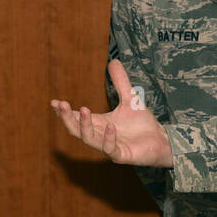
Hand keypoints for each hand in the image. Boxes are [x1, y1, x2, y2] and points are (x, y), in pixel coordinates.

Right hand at [50, 59, 171, 166]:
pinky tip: (110, 126)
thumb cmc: (142, 123)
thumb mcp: (130, 99)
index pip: (76, 118)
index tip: (54, 102)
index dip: (64, 112)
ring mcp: (110, 147)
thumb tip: (113, 61)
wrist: (161, 140)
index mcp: (99, 124)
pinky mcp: (122, 155)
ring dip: (85, 126)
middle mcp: (100, 136)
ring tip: (83, 110)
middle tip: (60, 104)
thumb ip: (120, 82)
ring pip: (90, 139)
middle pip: (76, 130)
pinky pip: (111, 150)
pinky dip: (109, 139)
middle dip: (67, 118)